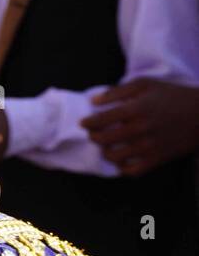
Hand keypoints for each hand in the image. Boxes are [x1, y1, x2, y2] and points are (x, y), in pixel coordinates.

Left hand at [81, 78, 198, 175]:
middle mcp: (140, 129)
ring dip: (105, 152)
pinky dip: (123, 168)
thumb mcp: (145, 84)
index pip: (100, 120)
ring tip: (106, 147)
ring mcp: (149, 146)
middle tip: (94, 134)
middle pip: (103, 139)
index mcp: (135, 109)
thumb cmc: (172, 95)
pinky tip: (122, 160)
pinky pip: (133, 170)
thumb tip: (94, 101)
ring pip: (114, 156)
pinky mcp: (159, 158)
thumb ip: (117, 91)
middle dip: (93, 137)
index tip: (83, 123)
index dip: (88, 123)